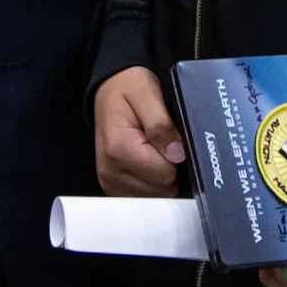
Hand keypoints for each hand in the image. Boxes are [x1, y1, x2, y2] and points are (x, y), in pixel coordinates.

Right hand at [94, 66, 185, 197]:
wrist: (109, 88)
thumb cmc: (129, 88)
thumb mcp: (147, 93)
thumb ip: (162, 124)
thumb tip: (177, 154)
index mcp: (118, 148)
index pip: (165, 174)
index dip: (176, 156)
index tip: (172, 138)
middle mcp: (110, 170)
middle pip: (161, 190)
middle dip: (170, 167)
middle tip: (164, 142)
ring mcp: (109, 181)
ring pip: (155, 197)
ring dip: (161, 176)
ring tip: (155, 150)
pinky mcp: (112, 187)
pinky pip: (144, 198)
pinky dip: (151, 183)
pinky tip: (148, 162)